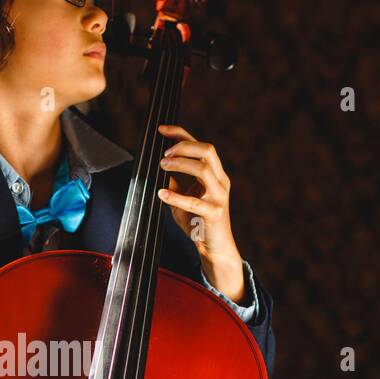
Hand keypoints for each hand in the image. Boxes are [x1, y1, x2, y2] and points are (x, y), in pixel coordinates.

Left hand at [156, 124, 245, 301]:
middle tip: (164, 153)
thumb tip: (159, 169)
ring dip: (181, 164)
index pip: (201, 146)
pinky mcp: (214, 214)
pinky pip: (195, 202)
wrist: (215, 248)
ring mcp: (219, 197)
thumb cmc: (198, 223)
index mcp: (215, 175)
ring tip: (163, 165)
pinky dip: (176, 196)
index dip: (181, 134)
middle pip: (208, 150)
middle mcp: (220, 182)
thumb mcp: (184, 199)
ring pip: (204, 169)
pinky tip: (162, 194)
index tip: (161, 130)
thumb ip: (175, 183)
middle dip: (184, 146)